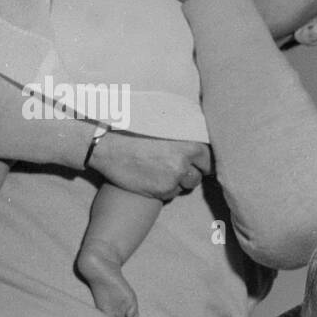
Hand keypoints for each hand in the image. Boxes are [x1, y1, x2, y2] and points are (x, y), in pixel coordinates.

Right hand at [89, 131, 210, 199]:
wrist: (106, 145)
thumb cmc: (135, 129)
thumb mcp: (165, 122)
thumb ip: (187, 131)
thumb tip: (204, 132)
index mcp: (190, 143)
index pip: (210, 160)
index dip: (201, 161)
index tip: (195, 161)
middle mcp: (185, 162)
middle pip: (199, 175)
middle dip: (190, 171)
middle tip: (174, 164)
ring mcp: (173, 178)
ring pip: (186, 186)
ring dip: (178, 181)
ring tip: (161, 169)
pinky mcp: (161, 191)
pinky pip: (171, 194)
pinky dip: (164, 188)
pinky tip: (151, 177)